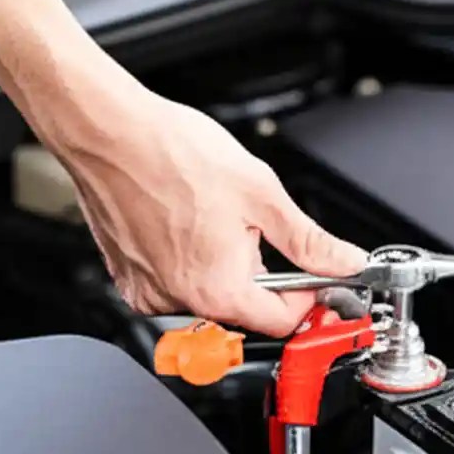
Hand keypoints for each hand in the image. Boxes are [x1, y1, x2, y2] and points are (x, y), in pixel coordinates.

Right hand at [59, 94, 366, 335]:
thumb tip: (344, 261)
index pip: (282, 321)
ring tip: (209, 217)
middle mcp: (179, 301)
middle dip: (261, 274)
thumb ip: (309, 240)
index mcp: (218, 289)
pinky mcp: (129, 279)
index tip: (313, 276)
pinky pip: (173, 283)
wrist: (108, 132)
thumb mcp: (261, 194)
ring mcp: (149, 292)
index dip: (306, 297)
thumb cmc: (171, 154)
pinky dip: (187, 261)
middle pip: (244, 309)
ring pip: (208, 294)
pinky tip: (183, 223)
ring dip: (222, 266)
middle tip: (252, 228)